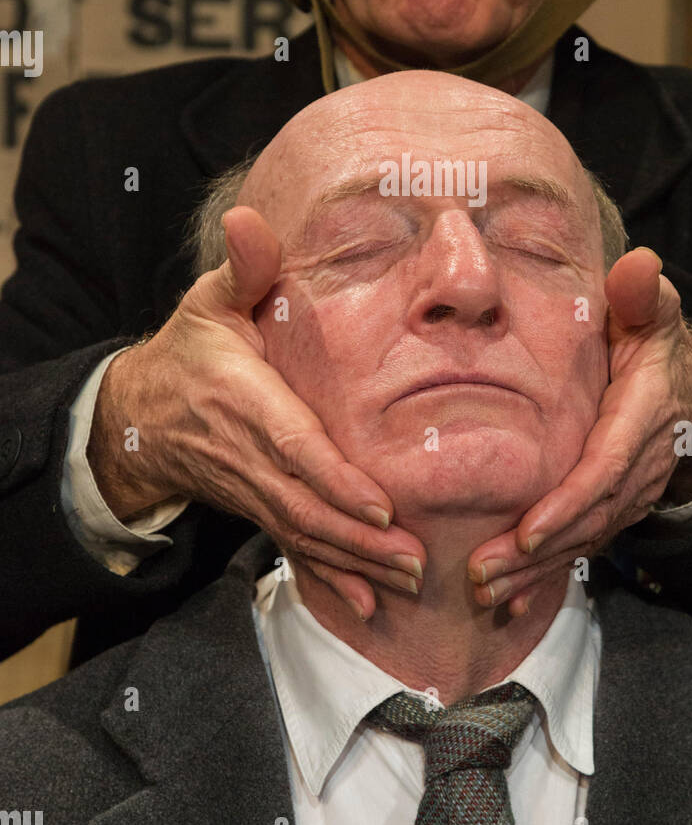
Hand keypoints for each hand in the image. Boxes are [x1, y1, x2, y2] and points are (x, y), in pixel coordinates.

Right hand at [87, 205, 424, 619]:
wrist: (140, 414)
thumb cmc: (191, 348)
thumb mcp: (209, 301)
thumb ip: (242, 267)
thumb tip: (250, 220)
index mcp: (245, 400)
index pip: (294, 446)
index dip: (335, 479)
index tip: (380, 505)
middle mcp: (249, 455)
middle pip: (308, 505)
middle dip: (361, 538)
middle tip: (417, 559)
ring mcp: (253, 489)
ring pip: (307, 533)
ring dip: (358, 563)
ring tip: (411, 580)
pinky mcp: (259, 507)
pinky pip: (296, 547)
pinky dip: (333, 578)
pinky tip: (371, 604)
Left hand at [466, 246, 691, 614]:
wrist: (690, 387)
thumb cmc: (653, 339)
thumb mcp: (653, 311)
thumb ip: (642, 293)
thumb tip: (639, 266)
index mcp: (642, 413)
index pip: (605, 466)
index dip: (568, 502)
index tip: (527, 529)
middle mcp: (638, 463)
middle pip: (587, 517)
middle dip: (535, 551)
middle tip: (481, 573)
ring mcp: (629, 493)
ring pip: (583, 540)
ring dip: (532, 570)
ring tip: (482, 591)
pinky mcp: (614, 507)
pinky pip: (582, 546)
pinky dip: (545, 574)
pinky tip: (508, 598)